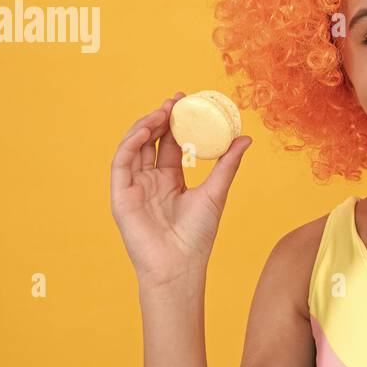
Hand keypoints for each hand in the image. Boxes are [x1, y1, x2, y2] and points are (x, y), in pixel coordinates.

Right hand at [110, 91, 253, 287]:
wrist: (179, 265)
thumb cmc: (197, 236)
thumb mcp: (216, 193)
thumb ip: (227, 165)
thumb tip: (245, 138)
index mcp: (171, 180)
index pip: (170, 143)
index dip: (176, 122)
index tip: (185, 101)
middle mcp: (151, 180)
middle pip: (151, 141)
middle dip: (160, 118)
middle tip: (174, 101)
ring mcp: (134, 186)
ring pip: (134, 146)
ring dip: (146, 126)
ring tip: (162, 111)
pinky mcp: (121, 195)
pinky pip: (121, 162)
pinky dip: (131, 143)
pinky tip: (146, 130)